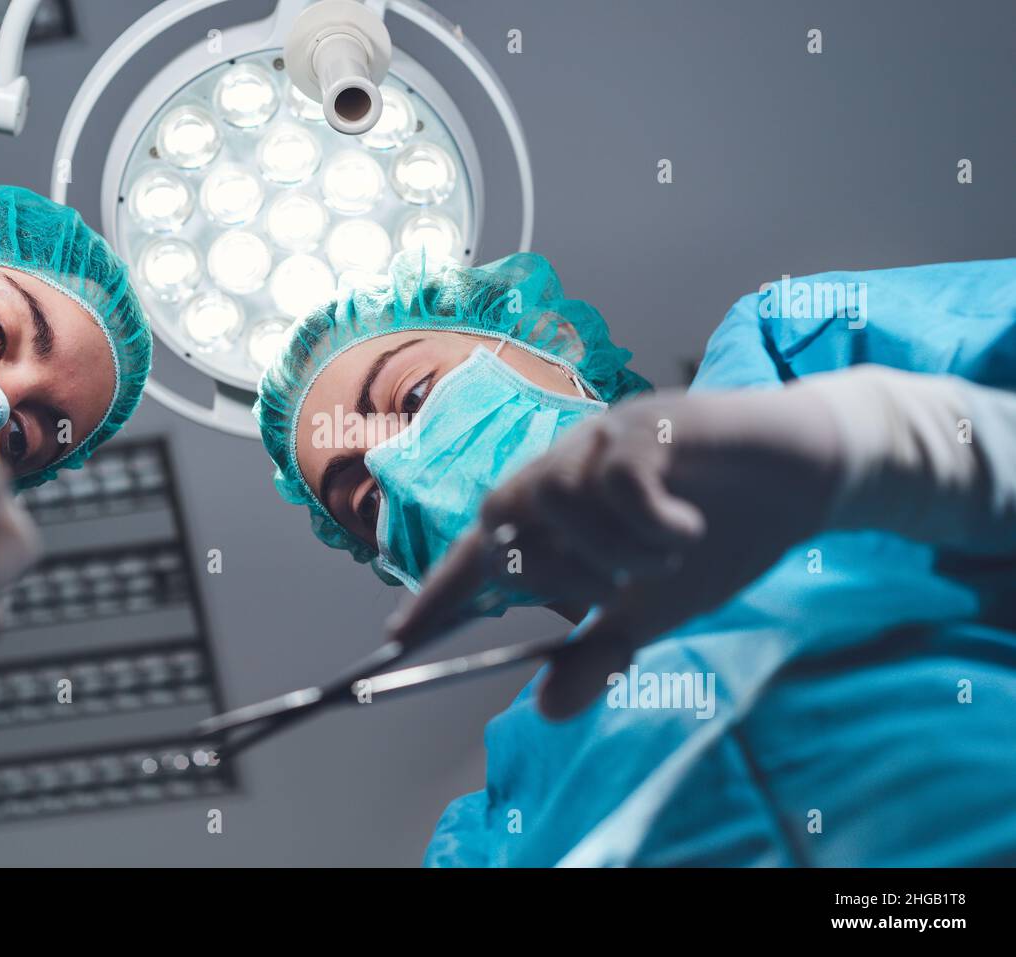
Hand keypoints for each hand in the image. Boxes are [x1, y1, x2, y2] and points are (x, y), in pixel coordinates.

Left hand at [384, 386, 843, 718]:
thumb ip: (601, 652)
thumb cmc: (719, 537)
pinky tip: (686, 527)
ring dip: (611, 549)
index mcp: (561, 514)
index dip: (440, 591)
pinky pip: (615, 477)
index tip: (400, 635)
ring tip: (667, 555)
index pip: (483, 553)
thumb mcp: (656, 611)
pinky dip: (647, 519)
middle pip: (502, 516)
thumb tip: (546, 710)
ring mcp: (606, 440)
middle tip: (614, 590)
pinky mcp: (653, 421)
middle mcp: (569, 469)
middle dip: (553, 570)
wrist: (804, 481)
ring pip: (556, 496)